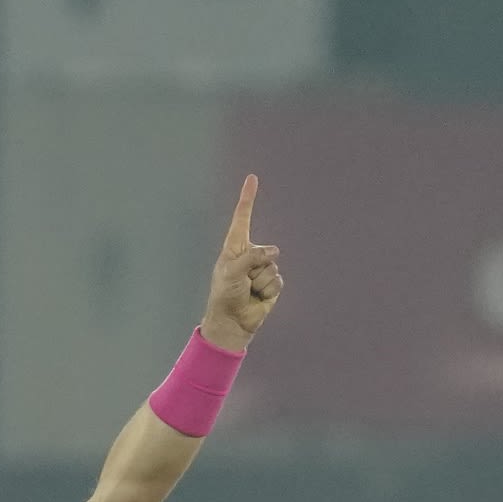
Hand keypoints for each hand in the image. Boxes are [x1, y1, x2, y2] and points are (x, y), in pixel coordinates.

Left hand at [200, 176, 282, 349]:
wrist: (232, 323)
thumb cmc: (225, 295)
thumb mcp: (232, 271)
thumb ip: (252, 256)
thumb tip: (274, 252)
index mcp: (235, 248)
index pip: (243, 218)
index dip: (248, 198)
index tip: (252, 178)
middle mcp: (250, 255)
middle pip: (265, 251)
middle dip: (255, 267)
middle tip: (241, 284)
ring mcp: (261, 269)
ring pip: (272, 268)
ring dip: (260, 282)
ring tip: (248, 291)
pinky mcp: (271, 284)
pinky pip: (277, 281)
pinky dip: (268, 290)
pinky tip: (257, 297)